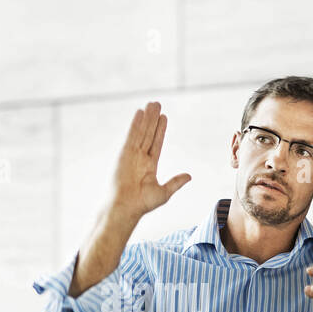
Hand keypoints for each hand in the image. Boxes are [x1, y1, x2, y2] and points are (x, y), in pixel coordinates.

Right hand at [110, 101, 190, 220]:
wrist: (125, 207)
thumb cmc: (142, 204)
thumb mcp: (164, 192)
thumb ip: (175, 182)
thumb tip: (189, 176)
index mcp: (149, 166)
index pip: (156, 143)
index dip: (160, 130)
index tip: (164, 117)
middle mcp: (140, 158)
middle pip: (148, 134)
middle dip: (153, 120)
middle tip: (157, 104)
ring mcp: (131, 155)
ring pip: (141, 132)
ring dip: (147, 118)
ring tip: (152, 104)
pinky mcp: (124, 153)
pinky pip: (131, 136)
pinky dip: (135, 124)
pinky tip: (140, 113)